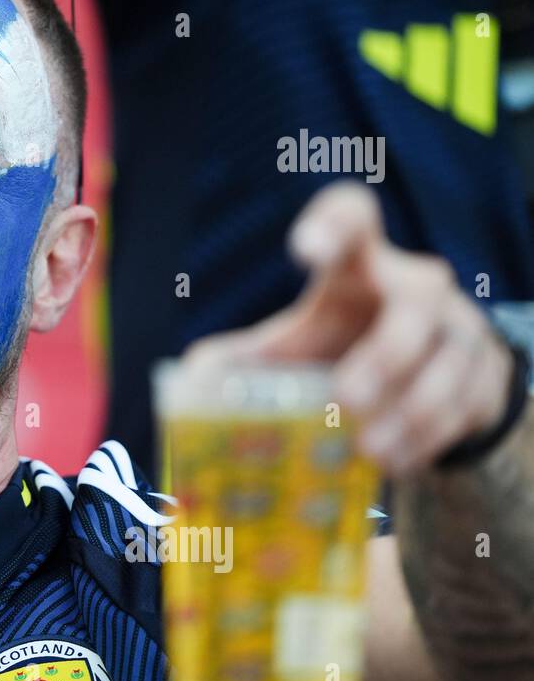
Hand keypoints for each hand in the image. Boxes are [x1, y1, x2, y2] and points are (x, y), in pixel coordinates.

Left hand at [183, 182, 512, 476]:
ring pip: (446, 362)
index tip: (306, 250)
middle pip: (414, 302)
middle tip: (344, 399)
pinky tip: (396, 462)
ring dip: (409, 411)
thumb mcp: (297, 348)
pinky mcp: (486, 372)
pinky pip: (465, 403)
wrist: (427, 377)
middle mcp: (417, 285)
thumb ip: (249, 359)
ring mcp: (459, 327)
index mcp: (359, 266)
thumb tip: (193, 378)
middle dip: (383, 354)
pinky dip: (429, 437)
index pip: (354, 218)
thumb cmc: (345, 349)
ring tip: (369, 450)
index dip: (333, 224)